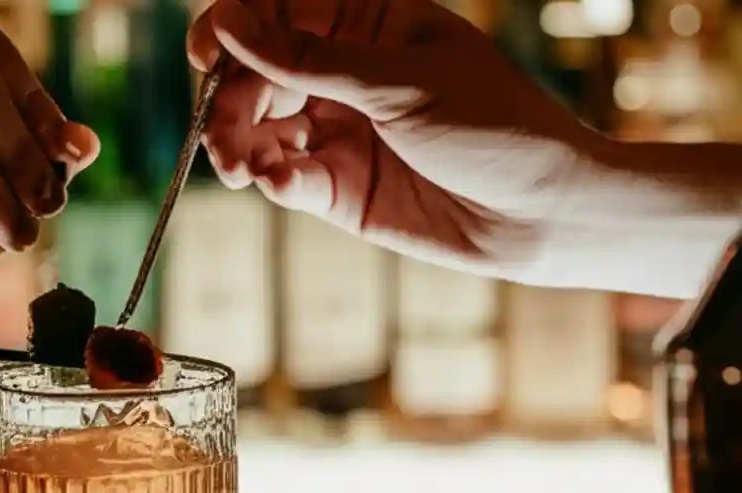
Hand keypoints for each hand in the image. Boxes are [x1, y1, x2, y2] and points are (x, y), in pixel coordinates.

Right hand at [187, 0, 646, 283]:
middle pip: (255, 72)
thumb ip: (309, 59)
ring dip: (237, 145)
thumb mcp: (400, 84)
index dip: (232, 27)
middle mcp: (346, 73)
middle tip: (222, 139)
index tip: (205, 54)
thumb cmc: (494, 128)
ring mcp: (339, 129)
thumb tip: (230, 22)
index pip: (278, 10)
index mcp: (368, 23)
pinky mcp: (338, 186)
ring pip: (258, 126)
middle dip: (229, 101)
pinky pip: (285, 175)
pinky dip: (272, 178)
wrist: (543, 215)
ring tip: (240, 169)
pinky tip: (279, 183)